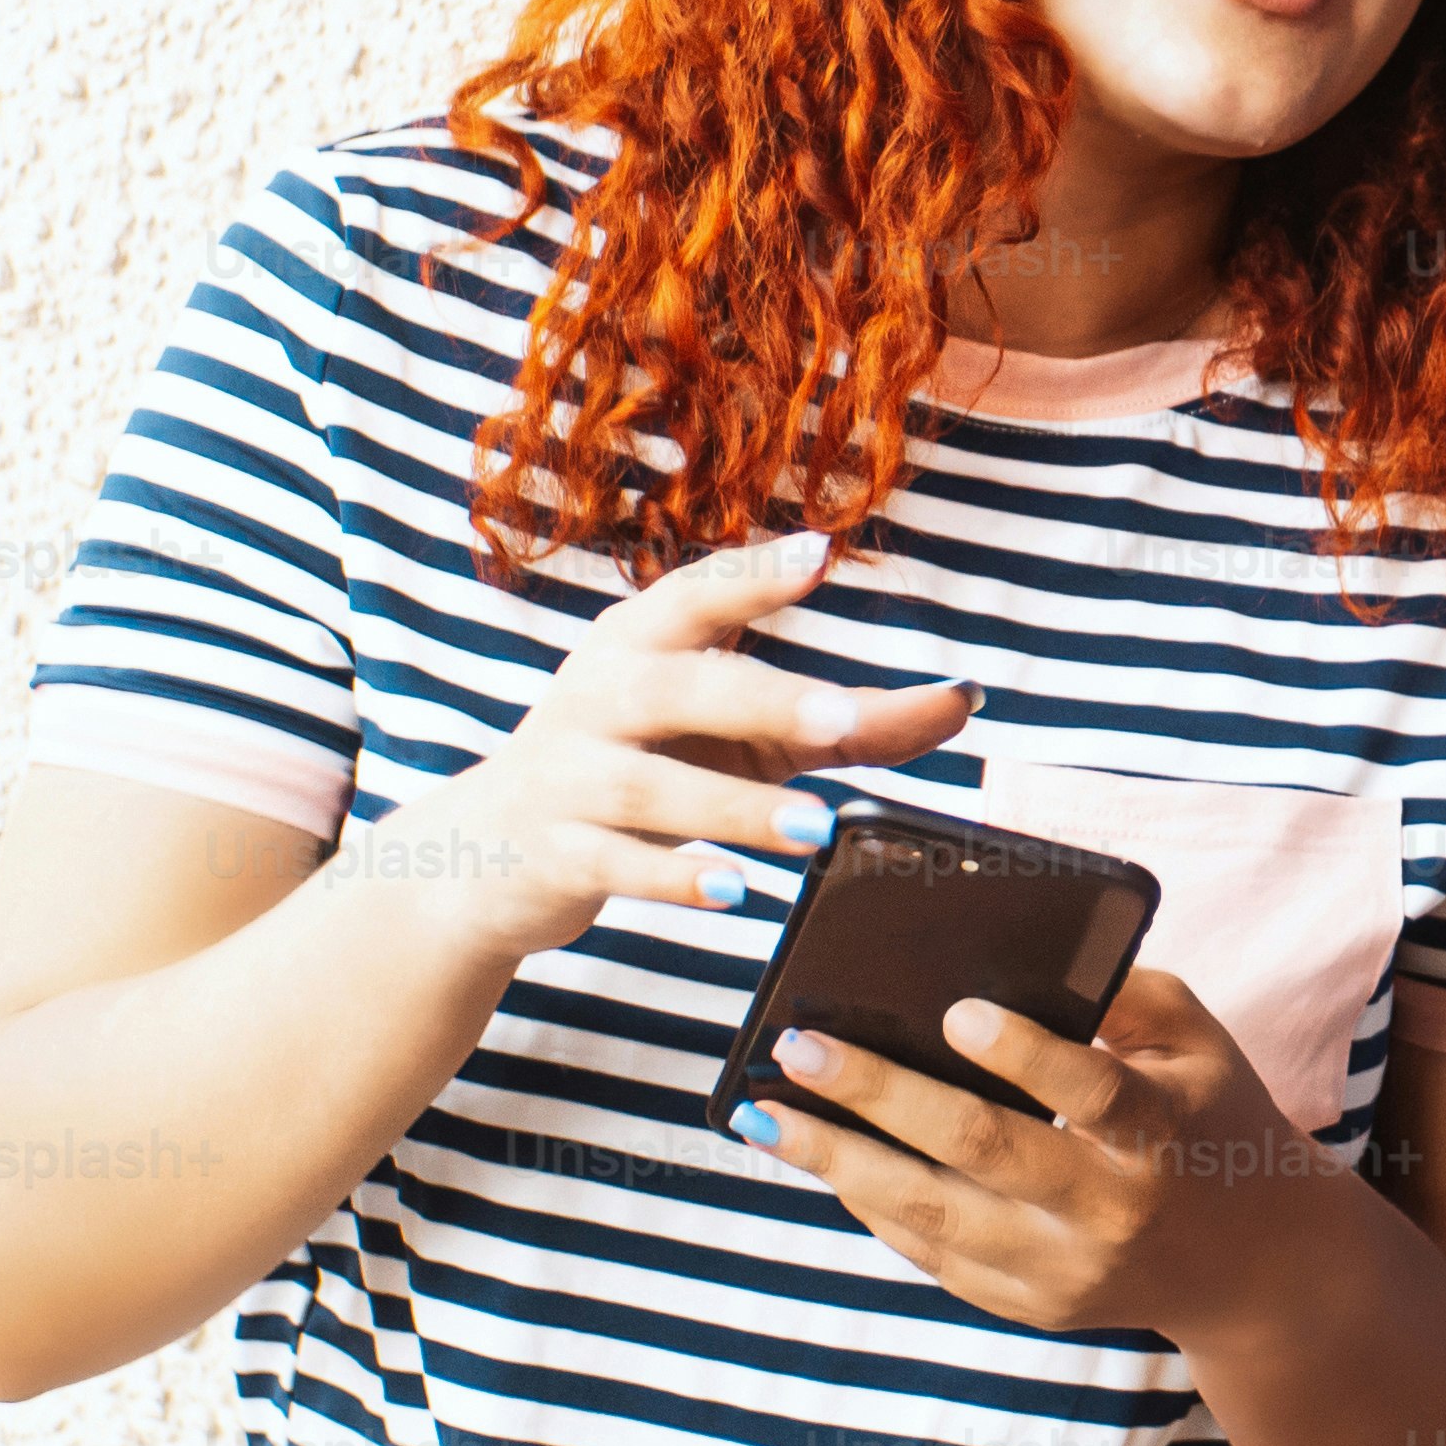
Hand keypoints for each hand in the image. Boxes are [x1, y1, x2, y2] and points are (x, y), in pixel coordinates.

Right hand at [374, 532, 974, 980]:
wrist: (481, 859)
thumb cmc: (639, 772)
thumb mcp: (735, 739)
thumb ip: (846, 722)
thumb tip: (964, 700)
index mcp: (638, 646)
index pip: (695, 596)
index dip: (753, 576)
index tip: (819, 553)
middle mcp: (596, 697)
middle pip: (678, 688)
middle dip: (762, 700)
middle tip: (840, 720)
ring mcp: (567, 778)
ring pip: (650, 787)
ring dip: (735, 809)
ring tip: (817, 829)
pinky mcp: (552, 853)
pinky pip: (613, 864)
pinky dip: (673, 878)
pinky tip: (734, 891)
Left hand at [730, 967, 1320, 1340]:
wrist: (1253, 1264)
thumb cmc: (1212, 1119)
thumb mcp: (1199, 1042)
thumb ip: (1125, 995)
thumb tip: (1007, 963)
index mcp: (1167, 1130)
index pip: (1092, 1091)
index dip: (1025, 1054)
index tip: (955, 1011)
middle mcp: (1114, 1208)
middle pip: (984, 1151)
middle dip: (880, 1096)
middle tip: (800, 1047)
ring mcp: (1066, 1269)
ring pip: (933, 1213)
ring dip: (838, 1160)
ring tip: (766, 1115)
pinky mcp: (1030, 1305)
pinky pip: (931, 1254)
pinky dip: (869, 1203)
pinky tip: (822, 1160)